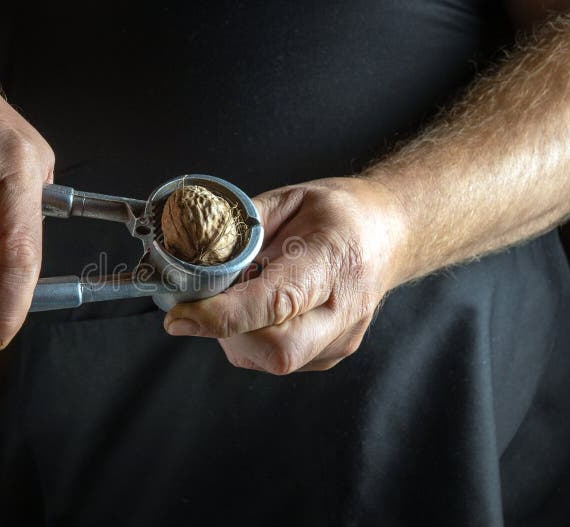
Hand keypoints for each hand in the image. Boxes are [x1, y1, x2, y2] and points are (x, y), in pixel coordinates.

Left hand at [163, 177, 408, 373]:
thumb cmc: (340, 214)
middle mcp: (343, 310)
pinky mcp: (331, 355)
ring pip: (269, 360)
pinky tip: (264, 311)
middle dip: (228, 331)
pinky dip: (254, 338)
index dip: (221, 316)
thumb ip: (243, 230)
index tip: (180, 317)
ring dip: (238, 334)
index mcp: (332, 261)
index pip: (274, 303)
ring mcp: (340, 340)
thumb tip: (196, 255)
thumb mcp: (290, 199)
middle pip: (275, 349)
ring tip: (247, 295)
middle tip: (215, 300)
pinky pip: (276, 360)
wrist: (389, 234)